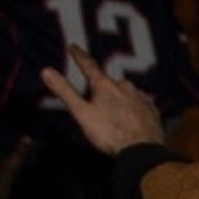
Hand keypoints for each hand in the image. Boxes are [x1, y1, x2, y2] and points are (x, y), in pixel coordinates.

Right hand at [41, 45, 163, 154]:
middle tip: (97, 96)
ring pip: (127, 92)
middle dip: (103, 86)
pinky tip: (132, 115)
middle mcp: (125, 87)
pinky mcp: (152, 110)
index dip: (79, 56)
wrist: (142, 150)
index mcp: (105, 85)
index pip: (89, 65)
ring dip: (120, 96)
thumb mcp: (81, 113)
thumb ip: (65, 91)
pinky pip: (141, 103)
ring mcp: (141, 98)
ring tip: (115, 110)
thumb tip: (46, 70)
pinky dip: (134, 106)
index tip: (73, 47)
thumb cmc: (108, 132)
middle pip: (110, 82)